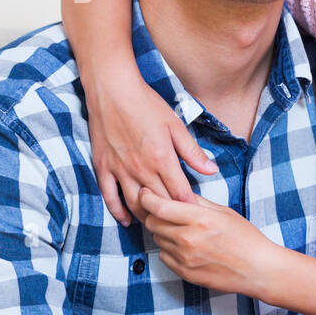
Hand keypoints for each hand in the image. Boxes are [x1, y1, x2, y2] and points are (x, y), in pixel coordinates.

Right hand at [85, 70, 216, 227]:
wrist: (112, 90)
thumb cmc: (146, 104)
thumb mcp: (175, 125)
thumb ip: (192, 152)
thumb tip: (212, 170)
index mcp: (162, 159)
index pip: (180, 194)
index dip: (190, 207)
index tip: (197, 214)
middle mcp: (141, 169)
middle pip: (160, 203)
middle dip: (172, 215)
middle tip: (181, 224)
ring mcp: (120, 170)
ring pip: (135, 204)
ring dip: (147, 217)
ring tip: (159, 224)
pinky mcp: (103, 167)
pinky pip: (109, 197)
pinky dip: (118, 211)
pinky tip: (127, 221)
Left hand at [136, 188, 273, 297]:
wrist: (258, 269)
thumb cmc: (246, 239)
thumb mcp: (224, 213)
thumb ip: (198, 203)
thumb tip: (177, 194)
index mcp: (200, 219)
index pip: (159, 207)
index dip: (147, 198)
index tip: (145, 193)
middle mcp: (189, 239)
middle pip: (152, 223)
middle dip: (154, 214)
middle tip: (163, 211)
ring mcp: (185, 258)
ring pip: (157, 239)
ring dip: (163, 232)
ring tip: (181, 230)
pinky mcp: (184, 273)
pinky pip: (163, 256)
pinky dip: (169, 249)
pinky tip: (186, 246)